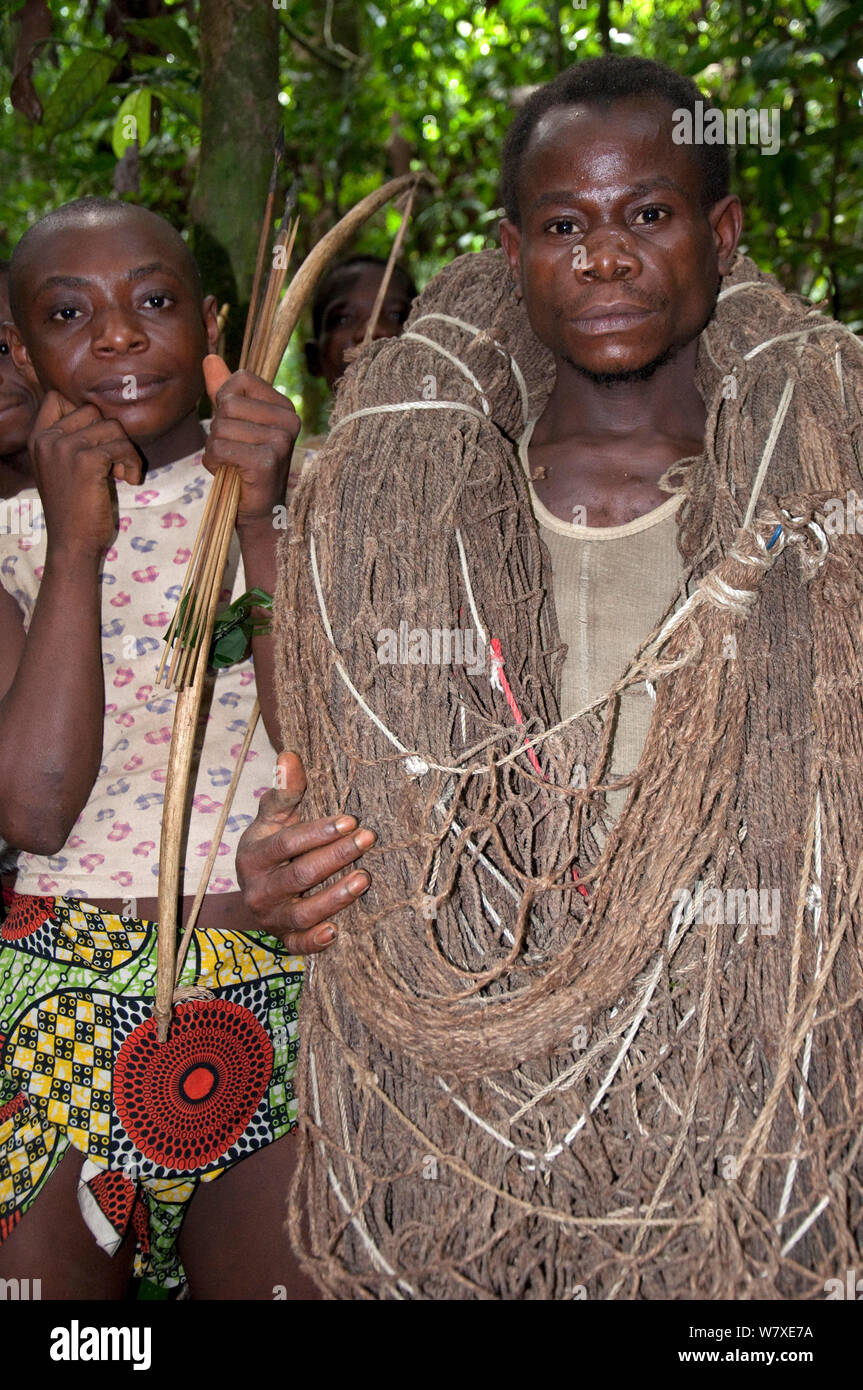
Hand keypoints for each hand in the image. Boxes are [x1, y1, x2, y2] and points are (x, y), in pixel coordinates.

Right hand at [29, 391, 142, 556]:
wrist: (72, 543)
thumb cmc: (73, 510)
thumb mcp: (60, 469)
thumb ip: (68, 442)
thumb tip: (101, 419)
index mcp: (38, 439)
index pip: (57, 398)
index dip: (84, 413)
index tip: (96, 438)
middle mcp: (47, 440)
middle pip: (92, 410)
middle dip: (110, 434)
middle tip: (114, 461)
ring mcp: (65, 449)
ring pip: (112, 427)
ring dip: (125, 450)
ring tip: (121, 474)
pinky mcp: (87, 462)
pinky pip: (122, 446)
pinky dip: (133, 463)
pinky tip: (129, 481)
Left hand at [202, 355, 299, 523]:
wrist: (258, 510)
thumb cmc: (245, 464)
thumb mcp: (234, 423)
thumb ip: (223, 391)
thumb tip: (209, 356)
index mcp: (284, 406)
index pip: (240, 378)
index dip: (225, 401)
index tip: (237, 427)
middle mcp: (288, 420)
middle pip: (227, 404)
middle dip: (218, 429)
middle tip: (234, 451)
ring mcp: (280, 441)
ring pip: (220, 427)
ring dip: (215, 448)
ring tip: (232, 463)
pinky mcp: (266, 461)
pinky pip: (220, 448)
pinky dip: (215, 463)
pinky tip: (230, 473)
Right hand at [237, 751, 374, 953]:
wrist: (256, 889)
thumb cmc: (272, 844)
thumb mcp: (273, 818)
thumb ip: (284, 791)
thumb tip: (290, 756)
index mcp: (253, 855)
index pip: (286, 843)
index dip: (318, 832)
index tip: (349, 820)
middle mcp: (258, 889)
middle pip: (299, 875)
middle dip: (336, 857)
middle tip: (368, 840)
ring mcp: (271, 917)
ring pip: (302, 912)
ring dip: (335, 897)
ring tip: (364, 879)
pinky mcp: (284, 939)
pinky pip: (297, 946)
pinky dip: (314, 942)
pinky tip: (337, 932)